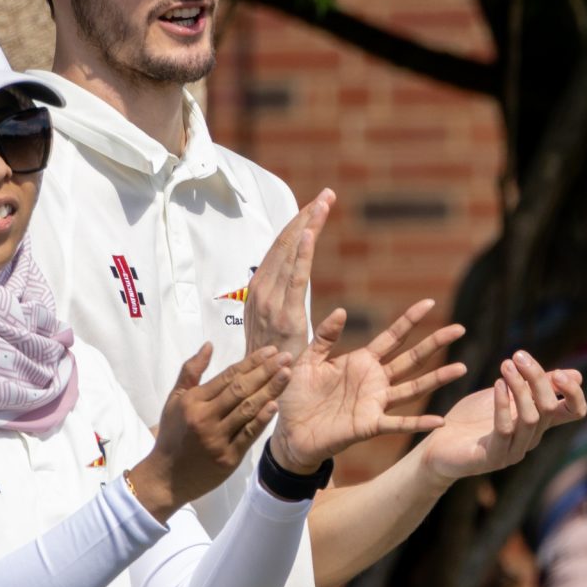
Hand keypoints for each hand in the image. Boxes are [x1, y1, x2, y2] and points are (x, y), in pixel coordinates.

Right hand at [129, 344, 288, 519]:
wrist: (166, 477)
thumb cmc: (173, 435)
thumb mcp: (175, 400)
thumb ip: (191, 372)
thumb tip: (209, 345)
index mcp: (193, 401)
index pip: (228, 376)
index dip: (251, 362)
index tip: (270, 351)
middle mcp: (204, 418)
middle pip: (240, 389)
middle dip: (265, 371)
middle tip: (286, 356)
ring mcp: (216, 438)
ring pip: (247, 409)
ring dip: (270, 390)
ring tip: (286, 374)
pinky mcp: (227, 457)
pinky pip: (248, 435)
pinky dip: (262, 419)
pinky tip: (275, 404)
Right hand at [244, 190, 333, 359]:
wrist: (262, 391)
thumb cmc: (272, 360)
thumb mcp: (275, 325)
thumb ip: (284, 300)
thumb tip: (292, 279)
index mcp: (259, 292)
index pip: (279, 250)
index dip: (296, 226)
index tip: (315, 206)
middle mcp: (261, 292)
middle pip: (284, 245)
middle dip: (305, 216)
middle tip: (327, 195)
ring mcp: (271, 303)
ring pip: (289, 254)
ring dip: (308, 225)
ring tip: (325, 202)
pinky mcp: (286, 316)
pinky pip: (296, 278)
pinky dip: (301, 252)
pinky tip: (310, 230)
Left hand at [269, 307, 446, 470]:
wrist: (288, 432)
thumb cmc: (296, 396)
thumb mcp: (307, 359)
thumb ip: (325, 337)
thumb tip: (341, 310)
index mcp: (361, 361)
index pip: (392, 337)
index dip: (410, 320)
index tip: (429, 302)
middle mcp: (375, 381)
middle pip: (412, 358)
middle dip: (435, 343)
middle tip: (460, 328)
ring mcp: (375, 403)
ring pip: (413, 387)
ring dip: (437, 379)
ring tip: (462, 368)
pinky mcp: (369, 425)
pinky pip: (398, 423)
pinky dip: (419, 423)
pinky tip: (440, 421)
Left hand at [414, 351, 586, 482]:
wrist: (438, 445)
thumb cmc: (473, 419)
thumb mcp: (507, 394)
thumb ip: (536, 385)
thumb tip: (577, 374)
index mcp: (538, 422)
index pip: (574, 412)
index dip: (574, 393)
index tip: (560, 371)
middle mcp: (531, 438)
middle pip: (549, 408)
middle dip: (537, 378)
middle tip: (518, 356)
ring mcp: (513, 451)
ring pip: (531, 418)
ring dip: (520, 387)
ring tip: (505, 365)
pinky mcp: (492, 458)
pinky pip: (505, 429)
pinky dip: (503, 404)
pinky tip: (497, 384)